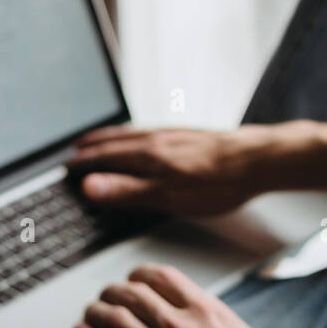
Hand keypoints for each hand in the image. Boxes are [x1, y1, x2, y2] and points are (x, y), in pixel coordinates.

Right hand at [65, 123, 297, 215]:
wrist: (259, 159)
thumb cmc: (219, 182)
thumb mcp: (168, 196)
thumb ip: (128, 192)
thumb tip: (89, 186)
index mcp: (149, 154)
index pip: (106, 157)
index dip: (85, 163)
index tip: (67, 166)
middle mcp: (159, 139)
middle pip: (118, 140)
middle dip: (94, 146)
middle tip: (76, 149)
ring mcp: (176, 135)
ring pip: (135, 134)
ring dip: (113, 137)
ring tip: (102, 140)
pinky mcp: (192, 135)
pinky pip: (153, 132)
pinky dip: (137, 134)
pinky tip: (146, 139)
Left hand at [73, 263, 300, 327]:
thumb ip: (207, 319)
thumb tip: (185, 311)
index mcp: (207, 312)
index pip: (162, 277)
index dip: (141, 274)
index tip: (135, 278)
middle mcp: (180, 327)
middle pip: (131, 293)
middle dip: (114, 292)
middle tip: (108, 295)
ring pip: (112, 318)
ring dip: (96, 312)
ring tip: (91, 313)